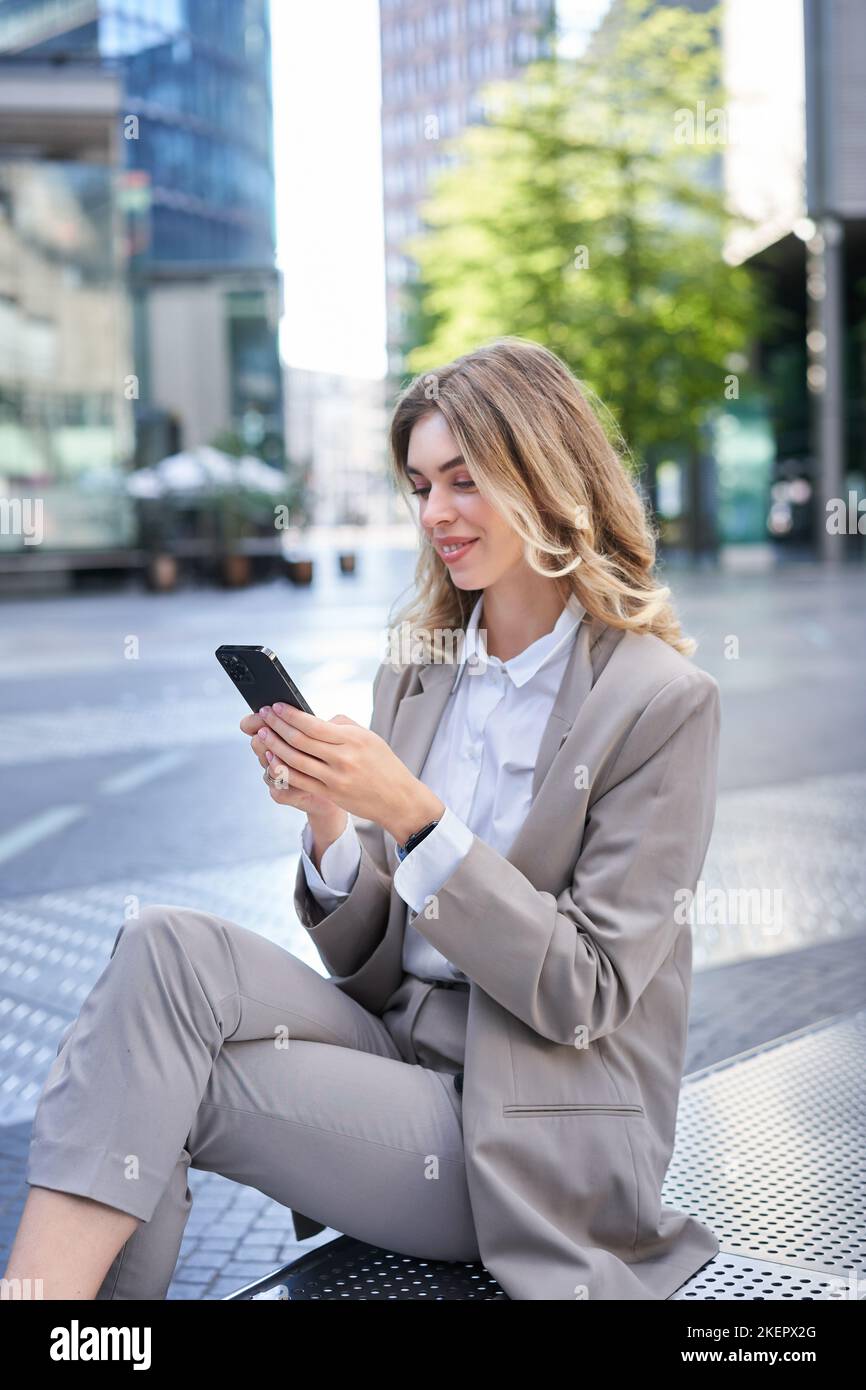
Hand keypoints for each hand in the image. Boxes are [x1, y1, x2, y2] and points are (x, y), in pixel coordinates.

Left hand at [252, 702, 444, 842]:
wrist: (398, 799)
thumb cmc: (382, 763)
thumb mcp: (368, 737)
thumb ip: (341, 725)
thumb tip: (313, 719)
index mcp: (354, 739)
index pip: (313, 724)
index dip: (290, 715)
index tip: (276, 706)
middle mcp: (343, 758)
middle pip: (300, 740)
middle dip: (277, 726)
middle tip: (263, 715)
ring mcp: (335, 778)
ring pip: (295, 760)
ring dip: (274, 746)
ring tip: (263, 734)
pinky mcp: (330, 794)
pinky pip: (299, 780)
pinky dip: (282, 768)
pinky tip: (272, 758)